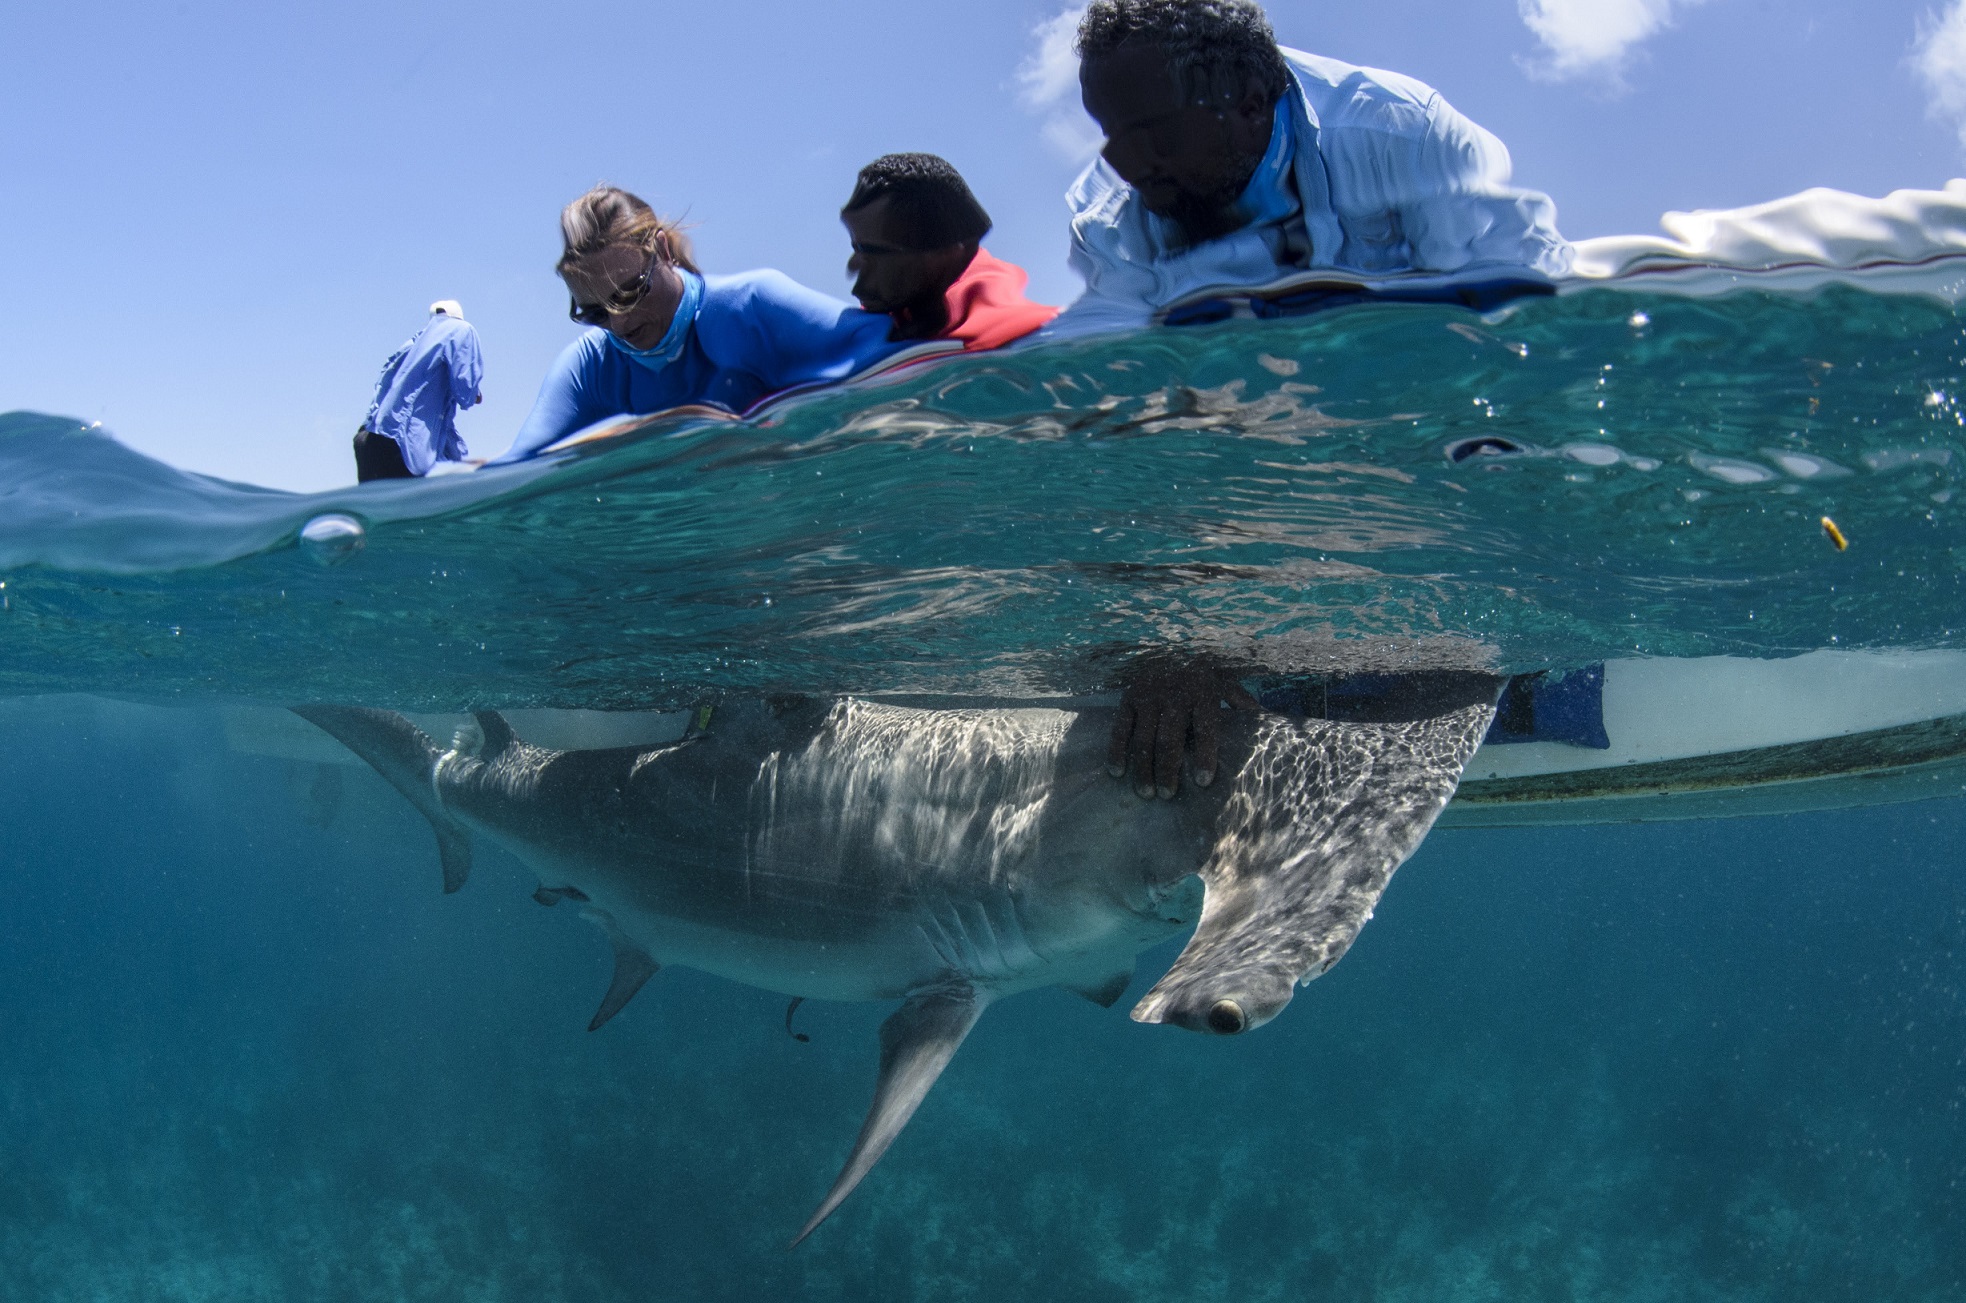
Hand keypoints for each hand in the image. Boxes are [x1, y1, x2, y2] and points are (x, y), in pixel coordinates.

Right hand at [1106, 663, 1258, 799]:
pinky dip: (1116, 751)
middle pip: (1169, 739)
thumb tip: (1270, 719)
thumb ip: (1242, 701)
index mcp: (1203, 692)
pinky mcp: (1129, 697)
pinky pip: (1120, 728)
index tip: (1203, 782)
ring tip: (1147, 792)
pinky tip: (1117, 772)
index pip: (1205, 728)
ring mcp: (1149, 696)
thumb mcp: (1226, 681)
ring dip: (1143, 767)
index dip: (1204, 755)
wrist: (1168, 641)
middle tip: (1168, 795)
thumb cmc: (1202, 672)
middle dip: (1168, 769)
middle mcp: (1174, 695)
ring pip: (1144, 738)